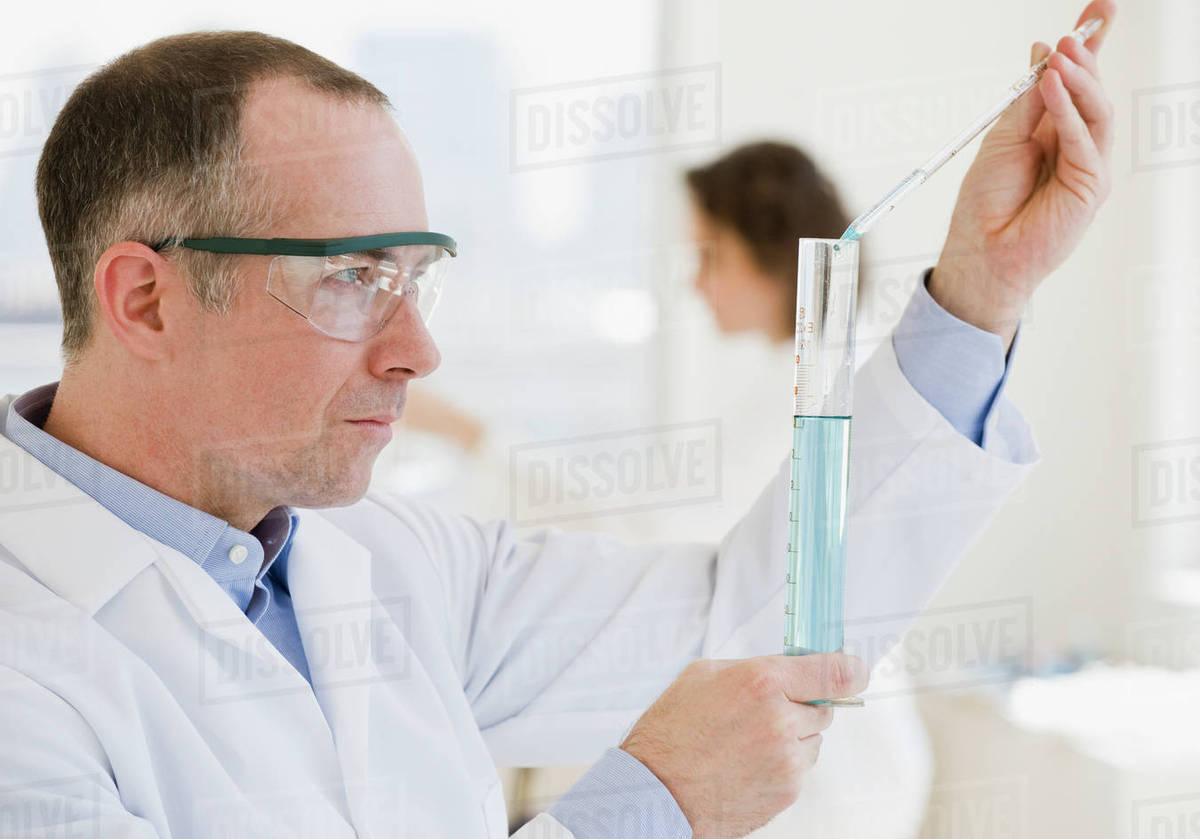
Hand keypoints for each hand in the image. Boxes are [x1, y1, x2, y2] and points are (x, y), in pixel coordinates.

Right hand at [619, 653, 867, 838]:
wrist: (656, 792)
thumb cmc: (671, 732)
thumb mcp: (704, 676)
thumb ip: (755, 668)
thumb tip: (791, 668)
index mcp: (761, 681)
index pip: (834, 673)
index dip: (850, 671)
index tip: (854, 671)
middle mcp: (781, 719)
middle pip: (825, 707)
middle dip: (803, 706)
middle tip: (767, 711)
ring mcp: (787, 759)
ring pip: (813, 739)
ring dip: (793, 737)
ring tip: (747, 743)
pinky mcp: (787, 791)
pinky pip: (800, 769)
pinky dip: (782, 765)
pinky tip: (747, 765)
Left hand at [929, 0, 1115, 350]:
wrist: (980, 254)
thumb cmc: (985, 205)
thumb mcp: (1000, 139)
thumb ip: (1025, 100)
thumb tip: (1042, 54)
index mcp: (1052, 132)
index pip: (1075, 83)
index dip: (1088, 47)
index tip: (1096, 11)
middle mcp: (1075, 146)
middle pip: (1091, 91)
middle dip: (1088, 56)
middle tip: (1077, 30)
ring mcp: (1087, 166)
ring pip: (1095, 111)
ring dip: (1078, 79)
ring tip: (1061, 54)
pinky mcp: (1091, 186)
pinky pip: (1085, 140)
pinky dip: (1069, 111)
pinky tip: (1053, 86)